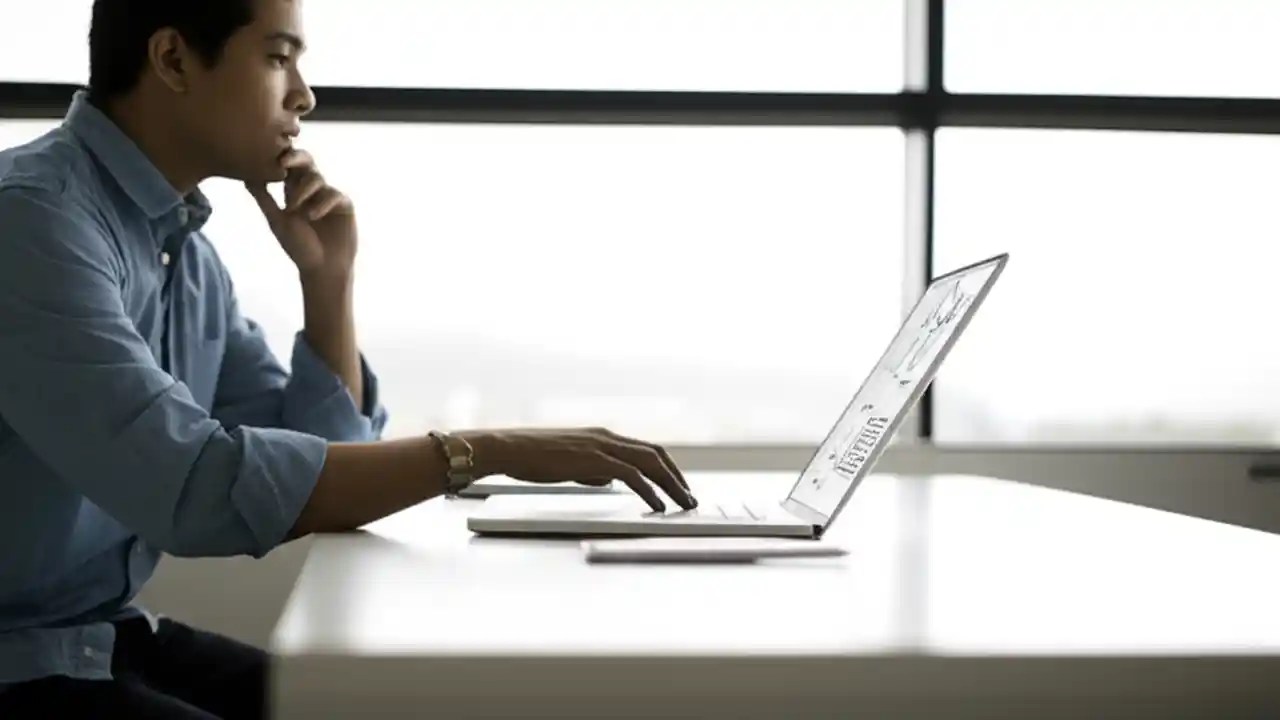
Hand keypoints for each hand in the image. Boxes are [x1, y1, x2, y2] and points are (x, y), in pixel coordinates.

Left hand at [246, 149, 356, 279]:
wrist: (322, 269)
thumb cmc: (298, 247)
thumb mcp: (276, 220)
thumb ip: (263, 197)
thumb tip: (244, 176)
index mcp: (294, 190)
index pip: (288, 164)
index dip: (281, 155)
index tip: (269, 156)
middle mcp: (312, 189)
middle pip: (306, 161)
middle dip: (296, 157)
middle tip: (284, 162)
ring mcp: (329, 195)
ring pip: (316, 178)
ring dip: (304, 191)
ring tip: (295, 210)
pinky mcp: (344, 204)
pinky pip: (333, 195)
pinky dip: (322, 204)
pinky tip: (313, 216)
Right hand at [460, 427, 696, 512]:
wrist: (508, 448)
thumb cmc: (532, 457)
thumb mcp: (569, 461)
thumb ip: (593, 469)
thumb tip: (609, 480)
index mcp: (603, 436)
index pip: (647, 449)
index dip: (667, 467)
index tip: (678, 485)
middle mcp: (607, 437)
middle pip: (656, 454)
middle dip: (677, 477)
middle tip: (690, 497)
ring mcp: (601, 446)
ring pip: (650, 463)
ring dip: (671, 484)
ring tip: (683, 503)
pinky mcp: (593, 460)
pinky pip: (632, 476)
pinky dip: (649, 491)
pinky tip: (657, 505)